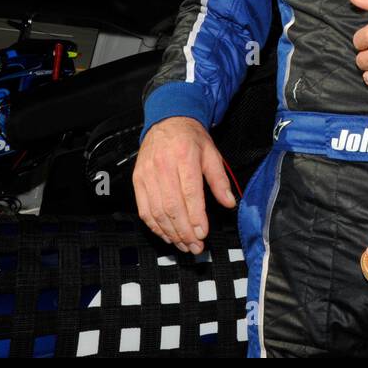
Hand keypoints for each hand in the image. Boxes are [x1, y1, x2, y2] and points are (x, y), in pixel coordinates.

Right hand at [133, 116, 235, 253]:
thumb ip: (219, 180)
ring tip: (184, 245)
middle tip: (196, 246)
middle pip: (172, 206)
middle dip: (184, 231)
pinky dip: (155, 227)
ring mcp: (147, 174)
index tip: (203, 233)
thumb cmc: (191, 138)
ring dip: (171, 233)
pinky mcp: (138, 181)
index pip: (189, 192)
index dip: (195, 216)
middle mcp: (163, 166)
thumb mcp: (211, 153)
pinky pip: (144, 210)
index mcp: (184, 157)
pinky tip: (167, 235)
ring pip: (157, 212)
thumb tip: (229, 202)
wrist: (167, 121)